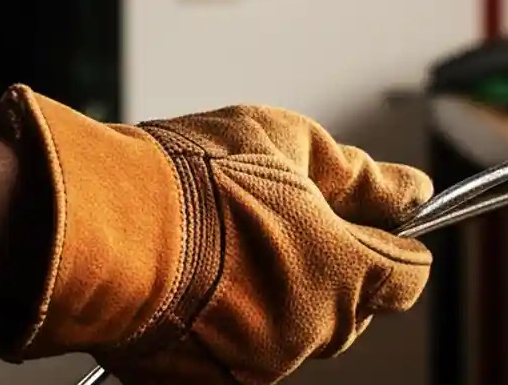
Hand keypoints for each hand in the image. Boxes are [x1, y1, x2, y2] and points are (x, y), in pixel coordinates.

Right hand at [0, 85, 431, 384]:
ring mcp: (263, 363)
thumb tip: (414, 191)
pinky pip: (245, 352)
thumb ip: (363, 177)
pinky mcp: (213, 382)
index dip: (396, 246)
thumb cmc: (192, 178)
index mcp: (346, 273)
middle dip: (335, 267)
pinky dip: (235, 323)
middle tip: (287, 222)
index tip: (379, 226)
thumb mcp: (292, 146)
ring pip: (299, 331)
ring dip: (283, 294)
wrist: (93, 226)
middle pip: (354, 307)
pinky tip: (204, 282)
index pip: (409, 276)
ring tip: (232, 246)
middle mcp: (314, 331)